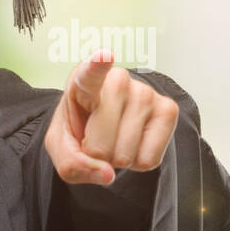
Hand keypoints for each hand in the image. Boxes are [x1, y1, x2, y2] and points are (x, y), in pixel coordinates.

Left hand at [45, 49, 178, 185]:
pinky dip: (138, 162)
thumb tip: (108, 174)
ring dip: (117, 159)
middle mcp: (118, 80)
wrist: (105, 127)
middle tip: (95, 139)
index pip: (91, 74)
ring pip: (125, 155)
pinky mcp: (168, 109)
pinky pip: (149, 159)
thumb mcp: (61, 147)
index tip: (104, 56)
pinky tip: (134, 142)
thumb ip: (72, 164)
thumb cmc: (80, 129)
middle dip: (95, 155)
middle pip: (101, 145)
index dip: (97, 66)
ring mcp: (146, 93)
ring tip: (114, 138)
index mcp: (84, 81)